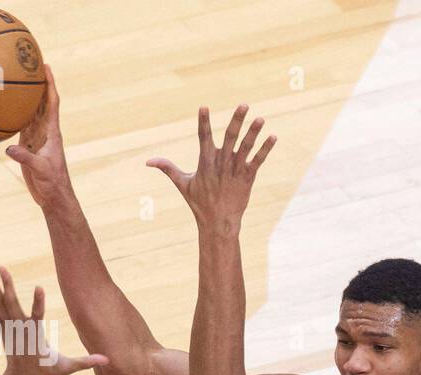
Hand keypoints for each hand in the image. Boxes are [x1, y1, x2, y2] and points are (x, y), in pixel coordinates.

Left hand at [0, 266, 106, 374]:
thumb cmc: (47, 372)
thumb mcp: (68, 368)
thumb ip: (86, 362)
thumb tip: (107, 360)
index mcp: (35, 338)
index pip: (37, 318)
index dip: (38, 303)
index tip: (39, 286)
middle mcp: (18, 332)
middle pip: (11, 306)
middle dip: (7, 286)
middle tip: (2, 267)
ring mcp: (7, 329)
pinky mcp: (2, 327)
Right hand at [5, 66, 71, 210]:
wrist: (54, 197)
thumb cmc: (53, 184)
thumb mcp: (40, 170)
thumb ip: (26, 158)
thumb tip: (9, 150)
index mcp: (52, 132)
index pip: (51, 103)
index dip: (50, 84)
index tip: (45, 66)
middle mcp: (45, 131)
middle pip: (41, 100)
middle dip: (37, 82)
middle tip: (27, 62)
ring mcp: (36, 137)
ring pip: (31, 110)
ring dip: (26, 94)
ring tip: (15, 76)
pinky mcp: (28, 144)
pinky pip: (20, 123)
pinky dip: (13, 112)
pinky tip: (3, 104)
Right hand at [147, 105, 275, 232]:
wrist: (218, 223)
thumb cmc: (199, 203)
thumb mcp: (182, 184)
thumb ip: (167, 168)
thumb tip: (147, 161)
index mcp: (205, 162)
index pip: (203, 137)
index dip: (203, 122)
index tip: (204, 107)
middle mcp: (221, 164)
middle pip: (230, 137)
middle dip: (237, 121)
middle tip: (244, 105)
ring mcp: (235, 171)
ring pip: (246, 148)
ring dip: (253, 133)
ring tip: (261, 119)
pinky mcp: (247, 178)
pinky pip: (258, 161)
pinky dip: (265, 150)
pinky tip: (273, 137)